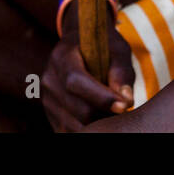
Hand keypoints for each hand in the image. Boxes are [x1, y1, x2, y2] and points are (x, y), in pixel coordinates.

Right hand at [41, 5, 135, 131]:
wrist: (80, 44)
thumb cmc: (104, 45)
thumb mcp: (117, 49)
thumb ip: (122, 70)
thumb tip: (126, 100)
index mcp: (63, 56)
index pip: (76, 81)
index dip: (100, 96)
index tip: (124, 105)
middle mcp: (50, 78)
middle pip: (76, 108)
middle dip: (103, 113)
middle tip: (124, 109)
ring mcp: (47, 98)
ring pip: (72, 124)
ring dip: (97, 123)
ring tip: (113, 110)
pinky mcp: (50, 113)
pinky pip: (67, 130)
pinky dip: (87, 128)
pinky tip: (101, 116)